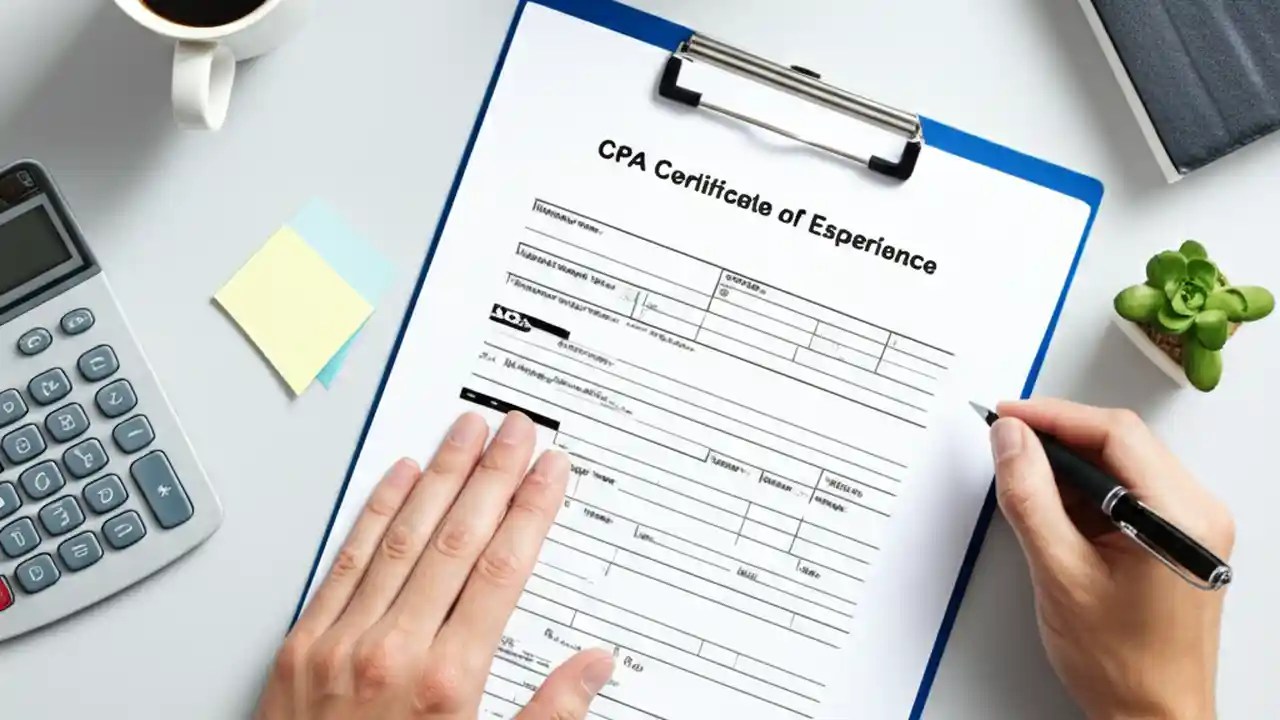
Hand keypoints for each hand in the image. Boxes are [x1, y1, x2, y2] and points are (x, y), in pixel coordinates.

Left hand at [256, 412, 613, 718]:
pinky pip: (346, 561)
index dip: (531, 510)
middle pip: (457, 538)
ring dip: (440, 475)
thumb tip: (594, 666)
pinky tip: (399, 476)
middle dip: (492, 473)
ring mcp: (342, 642)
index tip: (550, 471)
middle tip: (516, 428)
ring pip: (402, 536)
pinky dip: (375, 512)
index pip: (504, 570)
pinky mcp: (302, 644)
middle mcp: (394, 650)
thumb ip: (548, 717)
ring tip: (465, 432)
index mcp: (448, 683)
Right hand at [991, 399, 1233, 719]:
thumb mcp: (1060, 573)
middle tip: (1006, 440)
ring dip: (1070, 464)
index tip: (1009, 418)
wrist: (1153, 715)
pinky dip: (1085, 490)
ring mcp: (1189, 525)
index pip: (1116, 433)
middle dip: (1058, 435)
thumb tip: (1011, 440)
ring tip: (1023, 478)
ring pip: (1122, 463)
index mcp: (1180, 516)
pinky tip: (1053, 507)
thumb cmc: (1122, 662)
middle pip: (1122, 441)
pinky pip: (1127, 490)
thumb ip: (1030, 497)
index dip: (1054, 416)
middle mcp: (1196, 513)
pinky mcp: (1174, 537)